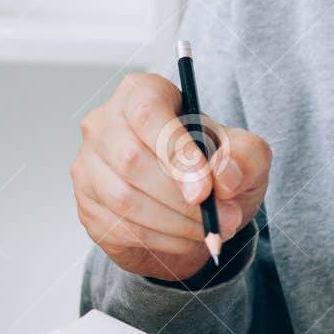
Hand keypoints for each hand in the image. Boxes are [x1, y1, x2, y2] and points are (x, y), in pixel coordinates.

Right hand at [72, 73, 270, 280]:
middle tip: (218, 218)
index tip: (204, 191)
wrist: (192, 209)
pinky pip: (121, 228)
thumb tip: (224, 175)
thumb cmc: (212, 168)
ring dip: (174, 223)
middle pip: (132, 160)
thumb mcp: (245, 157)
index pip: (148, 114)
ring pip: (125, 199)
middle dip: (180, 199)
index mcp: (142, 93)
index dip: (176, 153)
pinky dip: (162, 240)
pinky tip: (184, 238)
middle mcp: (105, 124)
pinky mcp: (87, 205)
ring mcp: (89, 166)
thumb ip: (245, 156)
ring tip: (208, 230)